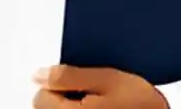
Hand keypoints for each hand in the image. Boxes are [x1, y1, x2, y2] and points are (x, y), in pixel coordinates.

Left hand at [32, 65, 169, 107]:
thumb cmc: (140, 103)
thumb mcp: (106, 78)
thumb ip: (69, 75)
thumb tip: (39, 75)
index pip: (40, 98)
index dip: (58, 85)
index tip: (78, 84)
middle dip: (63, 99)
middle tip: (92, 95)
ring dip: (73, 107)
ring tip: (99, 105)